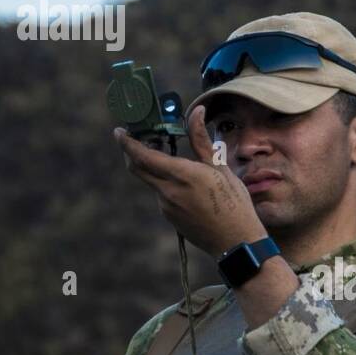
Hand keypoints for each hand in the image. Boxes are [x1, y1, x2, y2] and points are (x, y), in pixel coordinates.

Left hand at [114, 104, 267, 259]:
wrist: (236, 243)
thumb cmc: (234, 203)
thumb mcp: (220, 167)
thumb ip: (201, 139)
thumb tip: (196, 111)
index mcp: (182, 175)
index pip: (143, 156)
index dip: (127, 143)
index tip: (119, 131)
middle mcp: (168, 191)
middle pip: (137, 168)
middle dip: (132, 152)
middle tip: (138, 138)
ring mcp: (166, 206)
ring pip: (151, 181)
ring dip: (153, 167)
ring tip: (170, 155)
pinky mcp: (169, 217)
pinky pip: (161, 194)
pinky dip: (165, 182)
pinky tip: (185, 182)